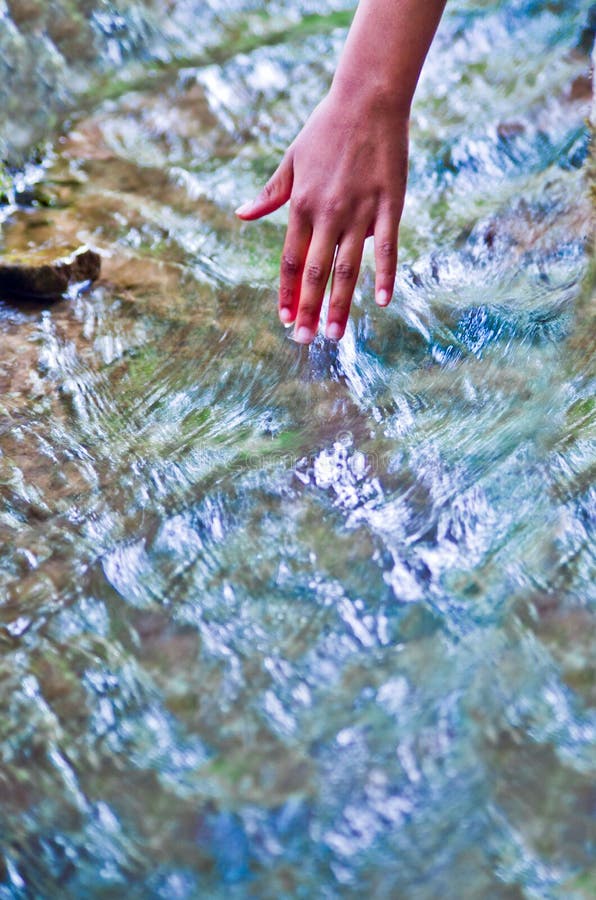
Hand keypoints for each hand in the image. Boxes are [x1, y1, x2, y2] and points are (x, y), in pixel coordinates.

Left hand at [235, 87, 408, 342]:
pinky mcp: (389, 206)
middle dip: (306, 309)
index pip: (288, 261)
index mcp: (300, 205)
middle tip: (303, 341)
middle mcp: (327, 214)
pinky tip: (383, 301)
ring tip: (333, 334)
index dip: (285, 293)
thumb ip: (269, 194)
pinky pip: (387, 248)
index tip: (283, 320)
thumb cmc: (326, 129)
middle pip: (313, 273)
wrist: (367, 98)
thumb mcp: (290, 160)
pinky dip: (385, 275)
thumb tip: (241, 214)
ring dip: (339, 304)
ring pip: (347, 268)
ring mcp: (359, 212)